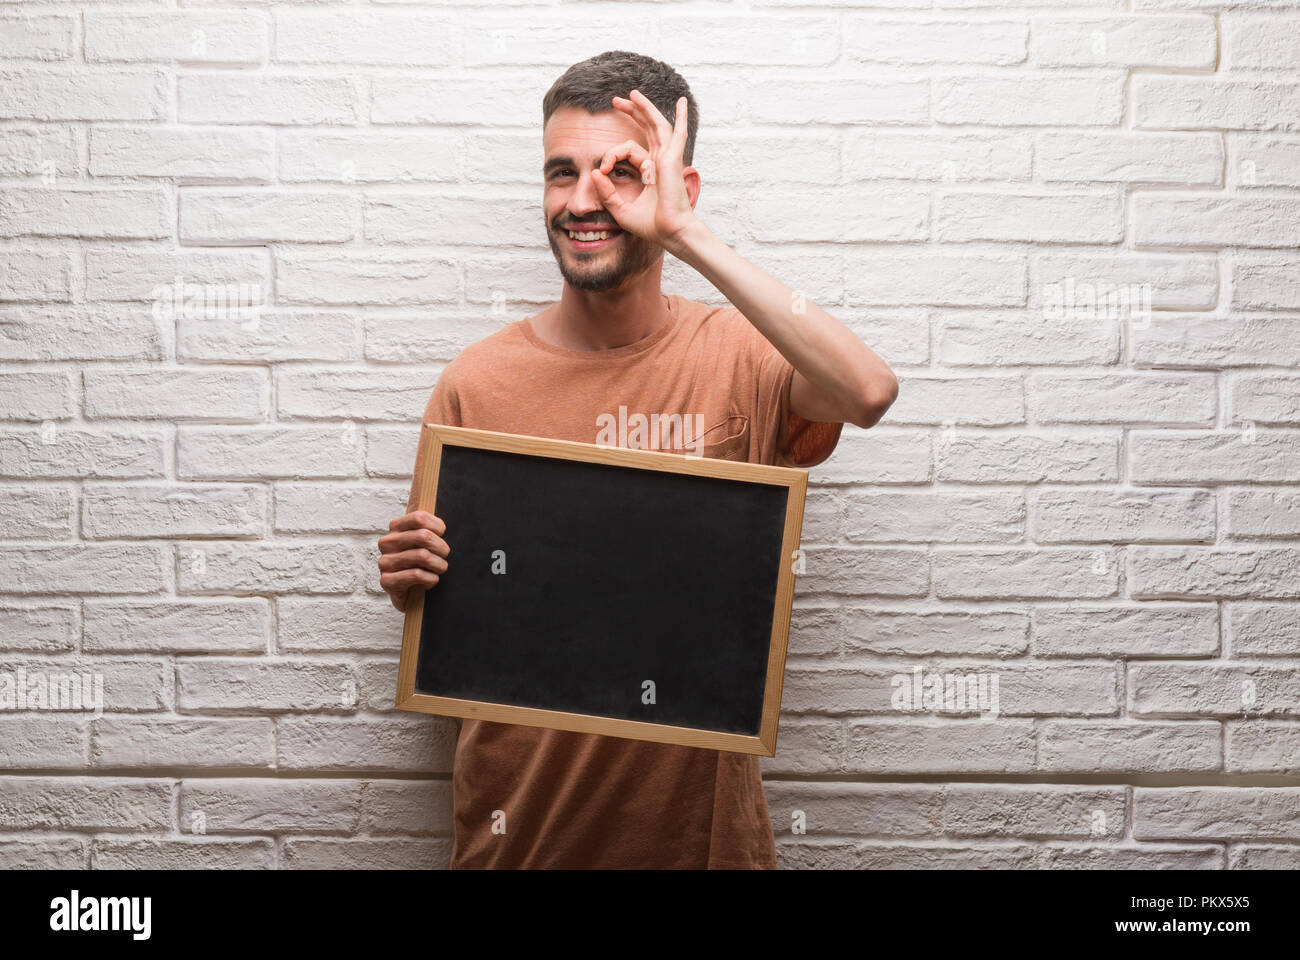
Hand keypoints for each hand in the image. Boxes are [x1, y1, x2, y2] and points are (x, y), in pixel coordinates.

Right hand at [378, 510, 449, 611]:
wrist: (413, 595)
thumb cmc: (424, 564)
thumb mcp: (427, 541)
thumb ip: (430, 524)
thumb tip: (438, 500)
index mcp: (395, 527)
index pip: (420, 517)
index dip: (438, 527)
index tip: (443, 536)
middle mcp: (387, 542)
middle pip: (423, 536)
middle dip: (442, 548)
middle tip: (444, 557)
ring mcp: (385, 562)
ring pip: (422, 556)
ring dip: (439, 565)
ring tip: (439, 570)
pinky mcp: (386, 581)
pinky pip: (416, 575)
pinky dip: (431, 579)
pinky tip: (430, 582)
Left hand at [591, 90, 698, 250]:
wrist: (668, 233)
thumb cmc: (650, 226)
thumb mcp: (620, 209)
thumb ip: (606, 192)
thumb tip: (595, 172)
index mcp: (650, 172)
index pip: (629, 150)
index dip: (611, 155)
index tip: (603, 170)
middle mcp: (660, 162)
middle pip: (647, 129)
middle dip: (632, 112)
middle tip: (616, 100)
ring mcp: (668, 159)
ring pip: (657, 125)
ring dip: (645, 108)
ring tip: (632, 93)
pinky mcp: (673, 159)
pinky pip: (677, 133)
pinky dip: (680, 117)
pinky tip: (681, 102)